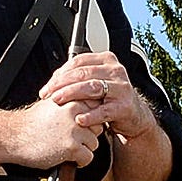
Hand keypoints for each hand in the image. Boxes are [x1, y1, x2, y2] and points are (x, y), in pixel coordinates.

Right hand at [12, 96, 98, 168]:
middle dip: (88, 134)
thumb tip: (89, 106)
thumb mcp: (51, 104)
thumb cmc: (30, 123)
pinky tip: (69, 158)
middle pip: (98, 126)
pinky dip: (80, 161)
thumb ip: (70, 102)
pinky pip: (88, 157)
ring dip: (83, 149)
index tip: (84, 125)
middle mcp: (75, 112)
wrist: (13, 136)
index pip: (96, 107)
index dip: (91, 119)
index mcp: (71, 99)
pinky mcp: (71, 147)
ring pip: (94, 143)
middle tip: (74, 138)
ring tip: (69, 148)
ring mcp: (74, 130)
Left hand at [39, 51, 157, 140]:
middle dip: (62, 84)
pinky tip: (79, 119)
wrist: (133, 114)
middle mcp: (115, 71)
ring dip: (71, 94)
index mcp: (106, 61)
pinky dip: (90, 116)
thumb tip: (53, 80)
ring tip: (58, 101)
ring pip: (92, 87)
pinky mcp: (124, 106)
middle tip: (48, 94)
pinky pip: (104, 111)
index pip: (79, 61)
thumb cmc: (110, 97)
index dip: (60, 73)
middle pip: (83, 73)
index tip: (48, 85)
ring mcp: (121, 88)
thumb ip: (78, 77)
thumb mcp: (96, 82)